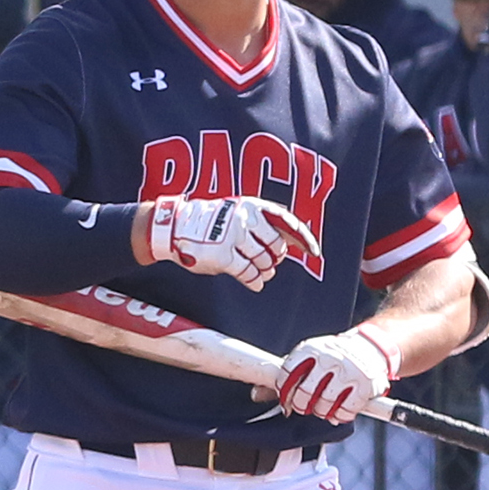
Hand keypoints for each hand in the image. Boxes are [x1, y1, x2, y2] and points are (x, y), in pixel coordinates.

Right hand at [146, 195, 318, 291]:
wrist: (174, 227)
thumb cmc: (208, 222)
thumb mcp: (237, 212)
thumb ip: (261, 224)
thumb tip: (290, 242)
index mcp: (251, 205)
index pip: (286, 220)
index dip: (303, 237)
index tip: (314, 252)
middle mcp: (244, 218)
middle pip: (276, 245)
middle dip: (275, 257)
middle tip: (268, 262)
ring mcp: (233, 236)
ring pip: (263, 261)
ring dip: (264, 270)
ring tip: (259, 272)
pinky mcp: (223, 255)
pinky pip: (248, 273)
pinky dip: (254, 281)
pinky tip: (255, 284)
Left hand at [273, 324, 399, 423]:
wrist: (370, 348)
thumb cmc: (332, 356)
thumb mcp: (309, 359)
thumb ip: (286, 376)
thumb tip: (256, 394)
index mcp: (312, 348)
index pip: (289, 372)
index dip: (283, 391)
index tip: (285, 399)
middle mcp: (330, 358)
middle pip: (305, 392)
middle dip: (300, 405)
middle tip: (302, 406)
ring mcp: (348, 372)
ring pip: (324, 403)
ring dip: (319, 412)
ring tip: (321, 408)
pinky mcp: (365, 386)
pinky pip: (345, 410)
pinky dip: (338, 416)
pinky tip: (336, 412)